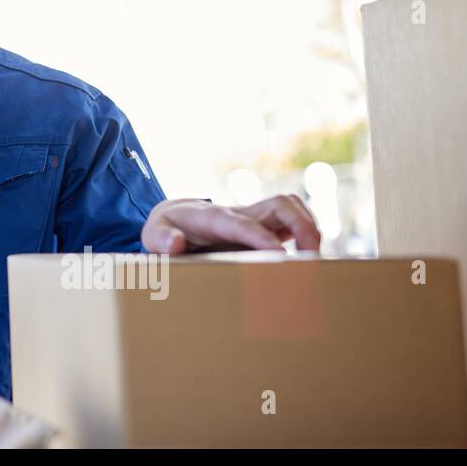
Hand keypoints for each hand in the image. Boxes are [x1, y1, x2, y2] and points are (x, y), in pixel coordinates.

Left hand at [141, 195, 321, 254]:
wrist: (174, 216)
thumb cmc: (165, 228)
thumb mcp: (152, 234)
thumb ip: (161, 239)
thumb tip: (176, 245)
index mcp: (211, 217)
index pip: (240, 222)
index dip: (260, 236)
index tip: (280, 256)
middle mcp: (238, 212)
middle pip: (279, 204)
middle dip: (302, 226)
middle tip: (310, 260)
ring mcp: (254, 217)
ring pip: (291, 207)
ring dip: (309, 228)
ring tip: (314, 261)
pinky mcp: (263, 226)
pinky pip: (292, 220)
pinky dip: (307, 234)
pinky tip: (309, 259)